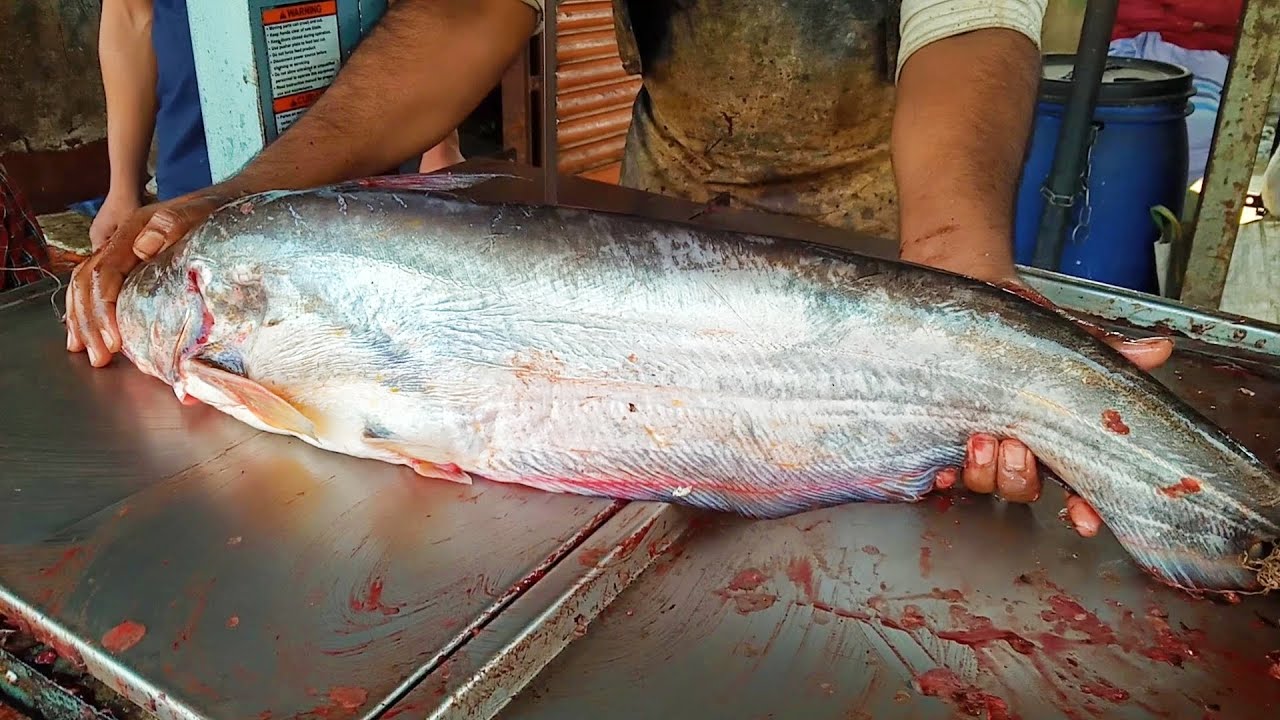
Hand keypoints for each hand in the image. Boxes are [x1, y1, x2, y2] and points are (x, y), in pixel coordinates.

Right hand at [66, 188, 234, 366]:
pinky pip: (101, 288)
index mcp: (133, 233)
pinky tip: (89, 334)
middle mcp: (122, 243)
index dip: (103, 309)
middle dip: (89, 323)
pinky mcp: (133, 264)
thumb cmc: (216, 211)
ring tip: (89, 352)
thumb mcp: (200, 213)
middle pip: (88, 284)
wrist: (228, 199)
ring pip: (87, 287)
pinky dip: (90, 312)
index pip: (104, 274)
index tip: (114, 341)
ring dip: (85, 322)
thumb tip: (142, 248)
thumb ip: (173, 224)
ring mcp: (124, 252)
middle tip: (100, 357)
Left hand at [907, 253, 1173, 537]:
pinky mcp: (939, 437)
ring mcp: (977, 444)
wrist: (962, 296)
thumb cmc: (1016, 323)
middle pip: (1024, 487)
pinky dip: (943, 475)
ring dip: (985, 472)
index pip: (1074, 481)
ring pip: (984, 483)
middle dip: (1021, 477)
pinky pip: (941, 472)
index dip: (1083, 507)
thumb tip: (1159, 350)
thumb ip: (1106, 353)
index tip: (1087, 520)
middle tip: (1016, 449)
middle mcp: (1014, 445)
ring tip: (981, 439)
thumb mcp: (1061, 338)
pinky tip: (942, 470)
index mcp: (1051, 432)